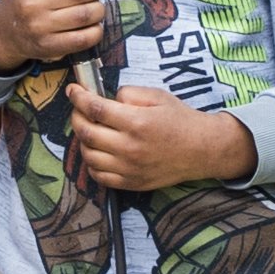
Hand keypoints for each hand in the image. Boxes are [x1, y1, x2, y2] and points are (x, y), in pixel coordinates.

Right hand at [0, 0, 107, 70]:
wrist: (7, 32)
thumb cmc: (29, 1)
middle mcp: (33, 3)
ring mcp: (41, 27)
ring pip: (86, 14)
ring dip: (98, 9)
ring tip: (94, 8)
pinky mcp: (51, 47)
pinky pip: (85, 38)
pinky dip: (96, 30)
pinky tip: (91, 25)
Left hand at [65, 83, 256, 189]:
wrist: (202, 150)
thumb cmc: (180, 120)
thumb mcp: (158, 96)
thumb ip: (129, 94)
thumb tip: (108, 99)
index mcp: (137, 122)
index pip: (95, 109)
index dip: (78, 98)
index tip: (73, 91)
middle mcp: (130, 147)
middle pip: (86, 132)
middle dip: (76, 116)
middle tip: (78, 109)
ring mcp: (129, 168)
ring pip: (88, 155)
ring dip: (82, 140)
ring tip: (89, 130)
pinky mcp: (130, 182)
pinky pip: (99, 176)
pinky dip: (91, 162)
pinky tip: (98, 151)